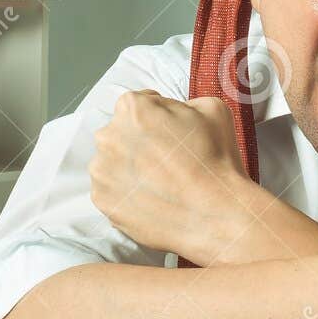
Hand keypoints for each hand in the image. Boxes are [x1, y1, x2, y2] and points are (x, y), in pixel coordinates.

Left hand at [89, 90, 252, 260]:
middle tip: (167, 162)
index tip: (170, 135)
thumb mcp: (211, 109)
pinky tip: (152, 198)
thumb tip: (172, 111)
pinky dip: (128, 194)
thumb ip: (183, 102)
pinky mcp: (103, 201)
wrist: (215, 216)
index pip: (139, 105)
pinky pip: (112, 192)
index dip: (158, 119)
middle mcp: (108, 136)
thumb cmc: (215, 162)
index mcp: (131, 108)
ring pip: (113, 163)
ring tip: (161, 183)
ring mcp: (101, 171)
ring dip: (131, 169)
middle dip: (141, 144)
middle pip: (122, 134)